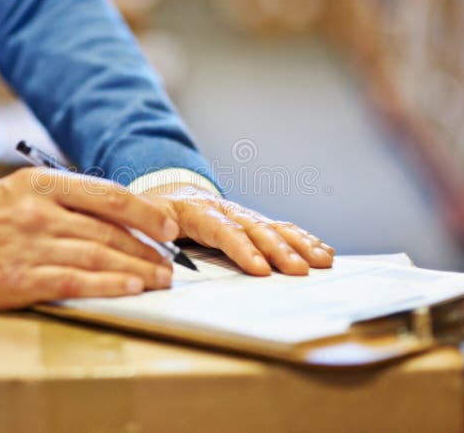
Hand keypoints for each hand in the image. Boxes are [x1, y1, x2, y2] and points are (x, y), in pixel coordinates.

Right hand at [0, 168, 178, 308]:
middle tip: (170, 262)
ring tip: (160, 278)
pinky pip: (75, 280)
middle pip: (109, 229)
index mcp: (41, 183)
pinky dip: (108, 285)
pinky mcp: (20, 279)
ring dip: (137, 269)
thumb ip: (66, 198)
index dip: (145, 212)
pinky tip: (130, 288)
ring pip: (98, 255)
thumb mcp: (20, 191)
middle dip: (148, 248)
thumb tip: (119, 214)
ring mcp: (29, 246)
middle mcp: (38, 211)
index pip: (107, 195)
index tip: (169, 226)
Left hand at [143, 184, 333, 275]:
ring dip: (299, 245)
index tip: (260, 269)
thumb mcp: (140, 215)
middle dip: (280, 252)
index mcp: (197, 211)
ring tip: (322, 261)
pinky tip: (323, 250)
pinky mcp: (254, 224)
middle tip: (300, 272)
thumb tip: (151, 237)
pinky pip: (282, 229)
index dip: (242, 249)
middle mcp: (227, 211)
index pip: (223, 231)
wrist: (171, 192)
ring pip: (275, 229)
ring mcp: (244, 217)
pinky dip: (304, 239)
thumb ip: (145, 225)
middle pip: (256, 231)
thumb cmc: (154, 211)